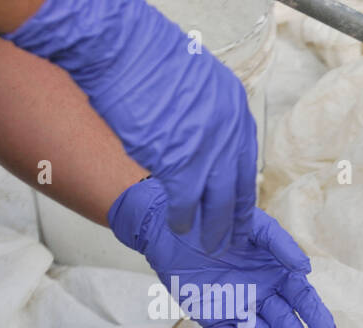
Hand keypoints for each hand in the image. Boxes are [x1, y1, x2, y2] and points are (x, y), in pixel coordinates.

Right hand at [8, 0, 258, 252]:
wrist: (118, 48)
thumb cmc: (144, 58)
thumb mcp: (196, 82)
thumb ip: (206, 114)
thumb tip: (202, 139)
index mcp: (235, 108)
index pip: (244, 161)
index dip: (239, 189)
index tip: (238, 209)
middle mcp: (230, 130)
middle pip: (237, 186)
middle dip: (234, 216)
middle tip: (231, 238)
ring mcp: (209, 148)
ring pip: (218, 200)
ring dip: (211, 226)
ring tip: (207, 243)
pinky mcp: (182, 162)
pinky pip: (187, 201)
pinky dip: (182, 216)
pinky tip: (177, 225)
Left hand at [109, 178, 335, 327]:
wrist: (174, 223)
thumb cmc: (218, 219)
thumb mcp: (256, 226)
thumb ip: (281, 246)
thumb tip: (306, 270)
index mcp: (276, 273)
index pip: (301, 299)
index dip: (315, 316)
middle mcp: (261, 294)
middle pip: (284, 321)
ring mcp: (237, 306)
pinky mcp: (211, 315)